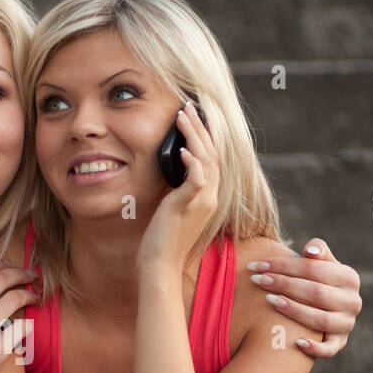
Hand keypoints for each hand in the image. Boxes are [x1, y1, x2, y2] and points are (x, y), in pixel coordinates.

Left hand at [137, 100, 220, 274]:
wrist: (160, 265)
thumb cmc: (162, 240)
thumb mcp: (173, 210)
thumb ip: (177, 192)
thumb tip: (171, 174)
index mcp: (207, 197)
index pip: (213, 159)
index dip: (206, 136)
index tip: (194, 118)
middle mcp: (210, 197)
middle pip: (213, 153)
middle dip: (200, 127)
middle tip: (188, 107)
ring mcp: (201, 202)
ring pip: (206, 159)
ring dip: (194, 135)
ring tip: (182, 116)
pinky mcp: (187, 206)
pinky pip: (197, 178)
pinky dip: (191, 161)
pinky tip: (181, 148)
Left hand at [246, 237, 361, 357]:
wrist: (327, 307)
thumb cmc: (318, 280)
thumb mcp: (322, 264)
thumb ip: (318, 252)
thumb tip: (311, 250)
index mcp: (349, 278)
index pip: (315, 269)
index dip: (285, 265)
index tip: (259, 265)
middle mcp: (352, 301)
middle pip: (316, 293)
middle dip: (284, 285)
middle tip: (258, 281)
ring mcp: (346, 324)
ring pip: (320, 321)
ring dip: (294, 311)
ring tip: (270, 301)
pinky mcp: (339, 342)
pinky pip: (329, 349)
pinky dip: (315, 348)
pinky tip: (296, 342)